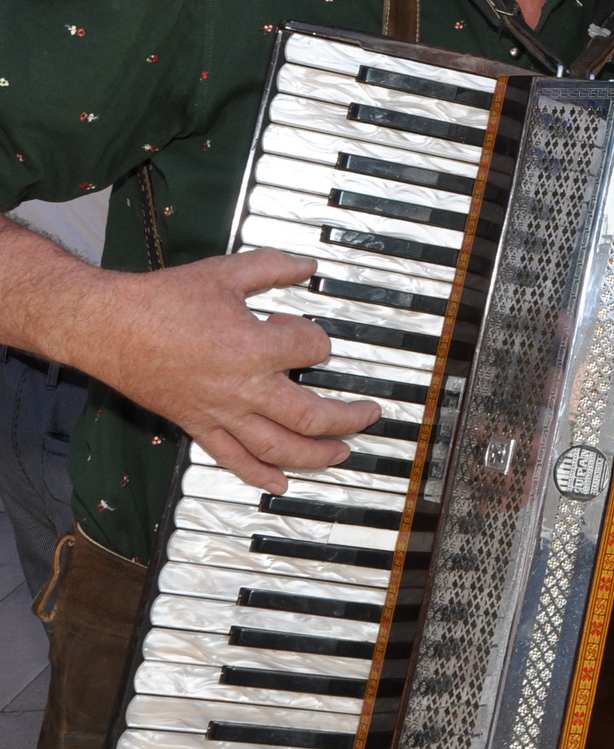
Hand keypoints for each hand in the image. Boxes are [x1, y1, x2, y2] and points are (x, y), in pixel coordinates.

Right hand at [89, 250, 381, 492]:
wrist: (108, 326)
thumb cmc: (162, 300)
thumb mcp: (226, 272)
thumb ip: (274, 267)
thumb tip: (308, 265)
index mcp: (255, 347)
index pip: (314, 349)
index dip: (319, 338)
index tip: (309, 333)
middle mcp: (243, 387)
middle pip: (312, 414)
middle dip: (348, 417)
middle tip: (370, 414)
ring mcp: (220, 412)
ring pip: (279, 446)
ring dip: (317, 454)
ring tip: (342, 452)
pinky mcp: (197, 425)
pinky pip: (233, 459)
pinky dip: (259, 475)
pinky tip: (280, 484)